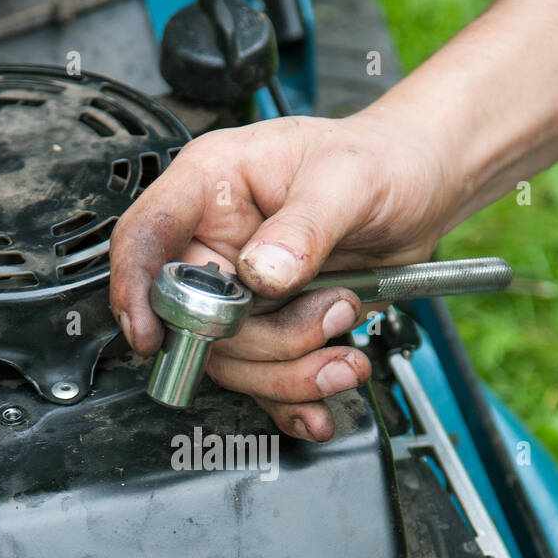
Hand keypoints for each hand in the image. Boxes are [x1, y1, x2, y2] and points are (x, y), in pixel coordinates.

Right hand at [109, 109, 460, 438]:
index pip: (145, 236)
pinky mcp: (272, 325)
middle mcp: (218, 240)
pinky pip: (264, 379)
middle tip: (325, 318)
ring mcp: (243, 290)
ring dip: (292, 369)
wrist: (421, 188)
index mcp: (213, 184)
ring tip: (346, 335)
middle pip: (192, 320)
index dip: (136, 288)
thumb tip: (260, 272)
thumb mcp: (346, 181)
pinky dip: (297, 398)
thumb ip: (303, 228)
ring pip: (231, 360)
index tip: (151, 334)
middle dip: (260, 341)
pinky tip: (326, 394)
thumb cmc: (381, 158)